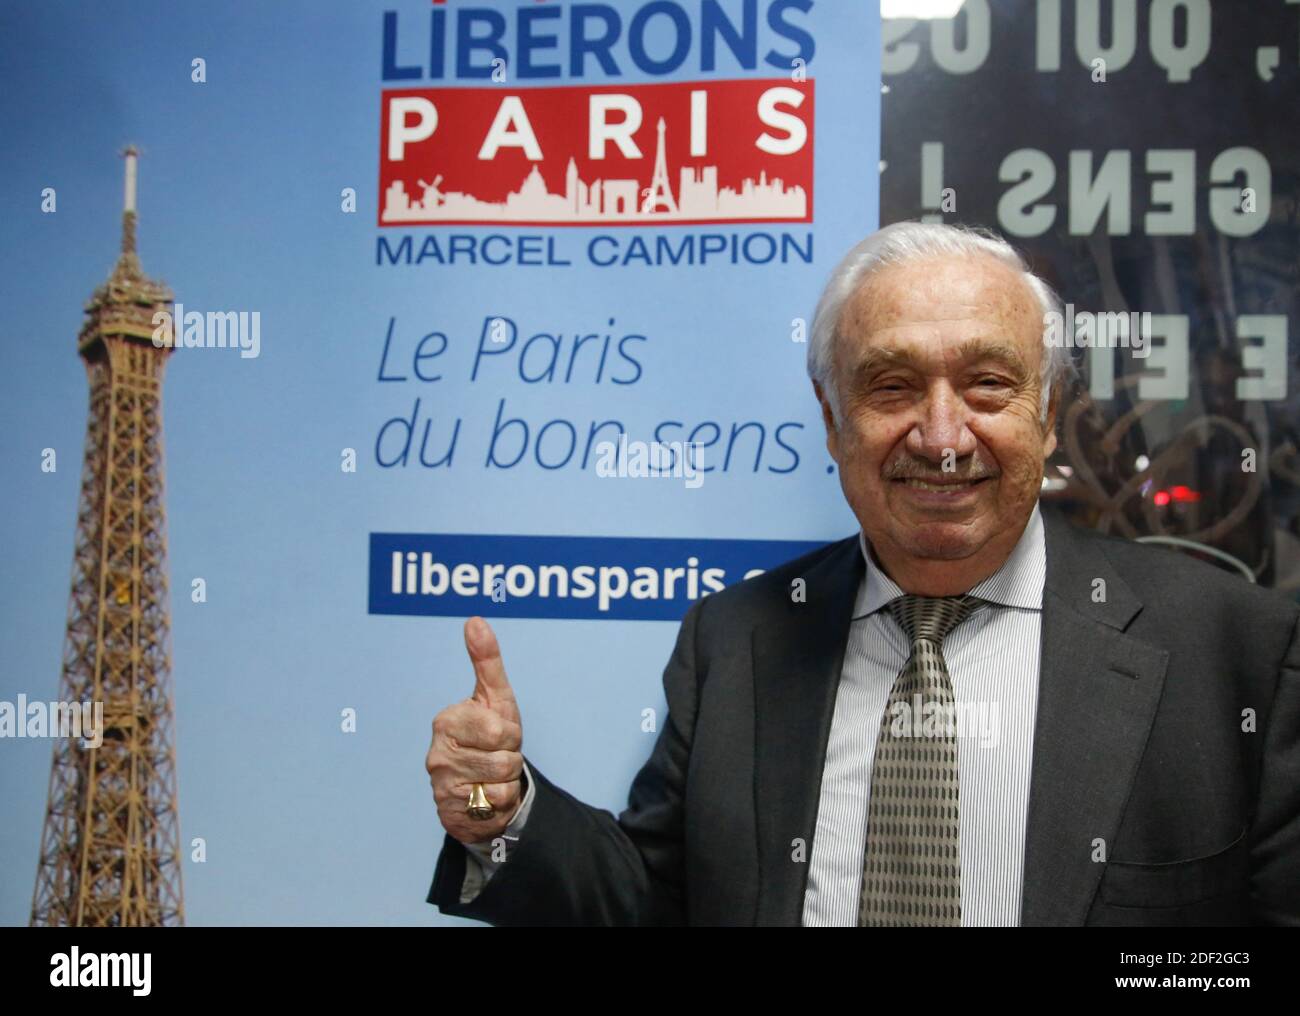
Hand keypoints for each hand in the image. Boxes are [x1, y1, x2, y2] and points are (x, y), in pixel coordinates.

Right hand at [426, 616, 523, 845]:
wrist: (480, 785)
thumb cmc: (490, 735)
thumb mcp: (495, 696)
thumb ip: (486, 659)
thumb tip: (474, 620)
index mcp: (446, 721)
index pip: (500, 729)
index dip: (510, 732)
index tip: (498, 731)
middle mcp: (437, 753)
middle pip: (505, 756)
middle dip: (511, 755)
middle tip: (497, 753)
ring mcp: (441, 784)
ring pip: (502, 781)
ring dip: (506, 778)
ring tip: (491, 773)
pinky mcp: (449, 810)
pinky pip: (496, 804)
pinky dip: (499, 801)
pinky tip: (486, 795)